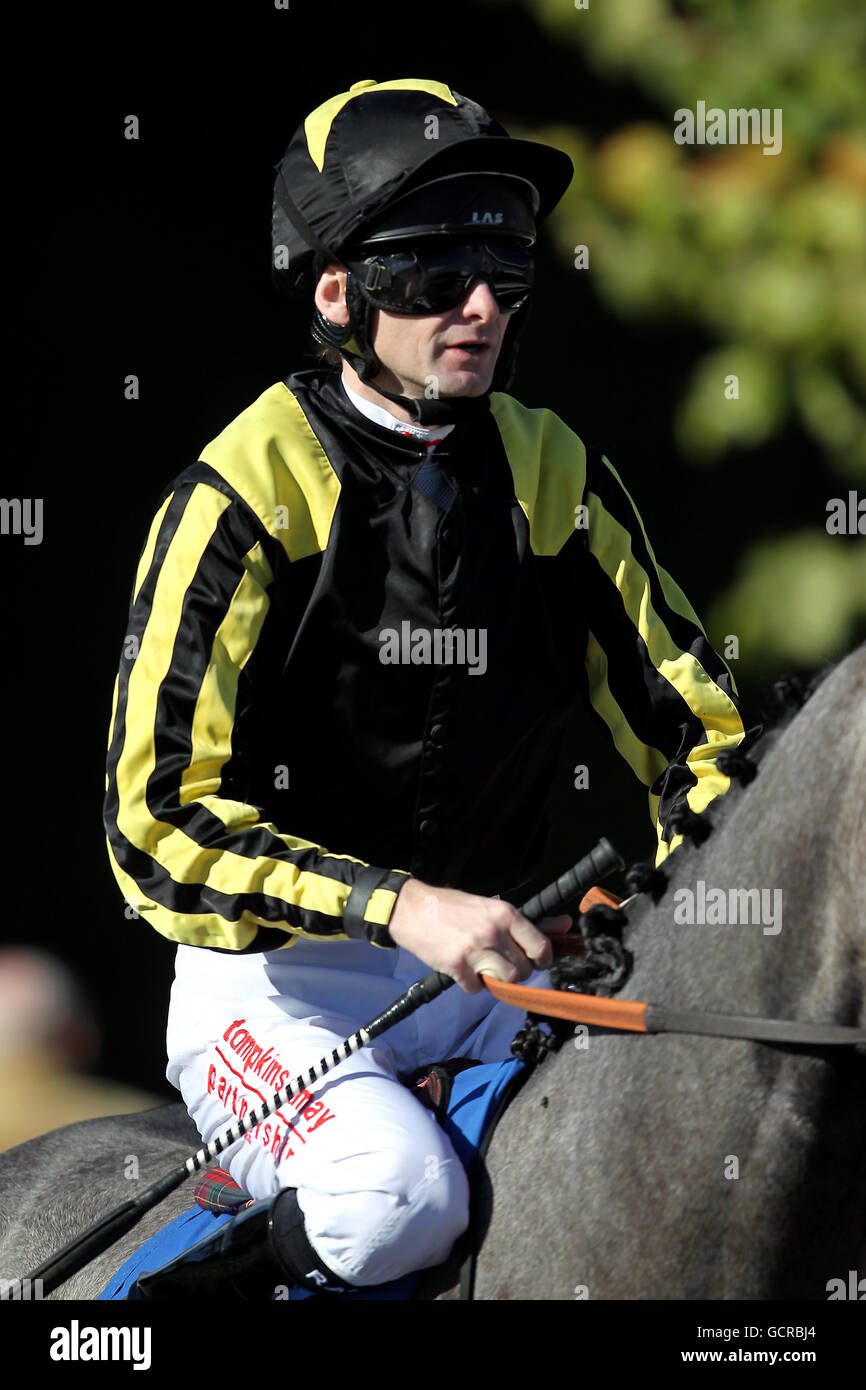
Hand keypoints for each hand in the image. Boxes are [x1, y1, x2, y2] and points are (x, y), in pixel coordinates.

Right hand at [387, 877, 571, 993]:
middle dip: (516, 971)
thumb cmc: (455, 907)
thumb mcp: (493, 907)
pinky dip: (472, 983)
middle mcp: (494, 932)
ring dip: (497, 979)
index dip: (542, 960)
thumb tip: (566, 925)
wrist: (413, 909)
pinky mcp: (456, 966)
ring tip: (484, 967)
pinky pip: (477, 988)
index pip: (541, 948)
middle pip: (523, 970)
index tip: (535, 961)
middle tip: (502, 962)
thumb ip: (530, 921)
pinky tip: (464, 969)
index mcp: (506, 914)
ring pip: (505, 981)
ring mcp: (475, 950)